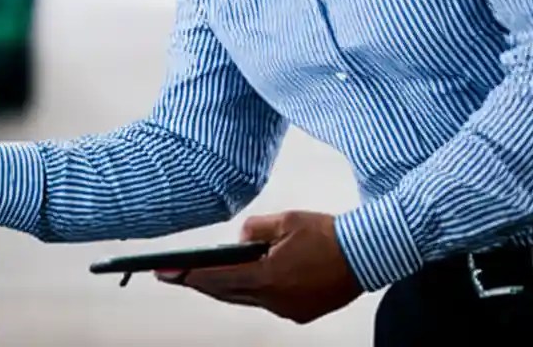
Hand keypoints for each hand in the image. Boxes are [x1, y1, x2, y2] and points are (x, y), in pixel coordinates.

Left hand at [155, 211, 362, 323]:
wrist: (369, 253)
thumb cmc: (327, 234)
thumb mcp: (285, 220)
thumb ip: (254, 228)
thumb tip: (238, 241)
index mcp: (268, 278)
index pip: (216, 278)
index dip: (187, 275)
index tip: (164, 272)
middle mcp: (275, 300)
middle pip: (226, 293)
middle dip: (198, 282)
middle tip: (172, 274)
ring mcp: (288, 309)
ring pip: (246, 299)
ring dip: (224, 288)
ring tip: (200, 276)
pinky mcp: (301, 312)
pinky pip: (267, 302)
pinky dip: (252, 290)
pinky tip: (243, 279)